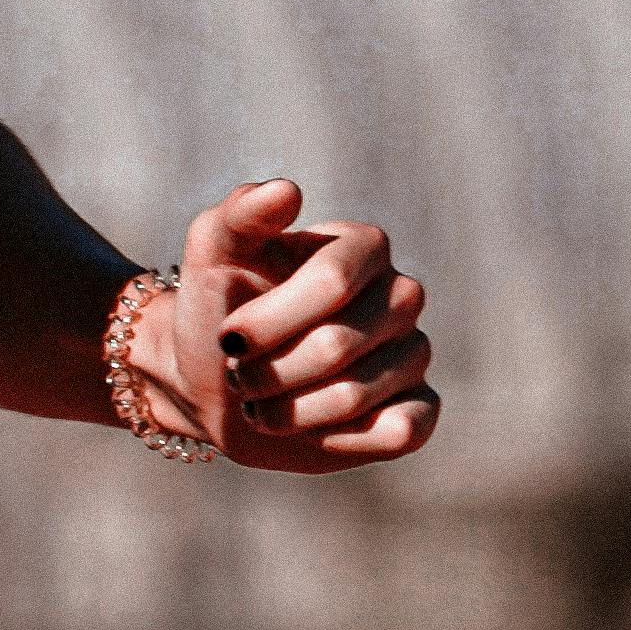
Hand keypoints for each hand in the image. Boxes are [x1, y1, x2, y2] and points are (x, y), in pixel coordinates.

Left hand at [145, 177, 439, 471]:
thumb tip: (286, 192)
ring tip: (259, 401)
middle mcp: (400, 295)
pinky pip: (400, 430)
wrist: (213, 381)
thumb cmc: (218, 306)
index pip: (332, 283)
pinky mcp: (417, 410)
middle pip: (338, 345)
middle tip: (238, 374)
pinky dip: (339, 437)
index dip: (269, 321)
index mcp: (364, 246)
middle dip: (269, 371)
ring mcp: (413, 353)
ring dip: (287, 410)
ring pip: (356, 395)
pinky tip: (308, 427)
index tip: (227, 339)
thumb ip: (241, 214)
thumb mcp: (213, 252)